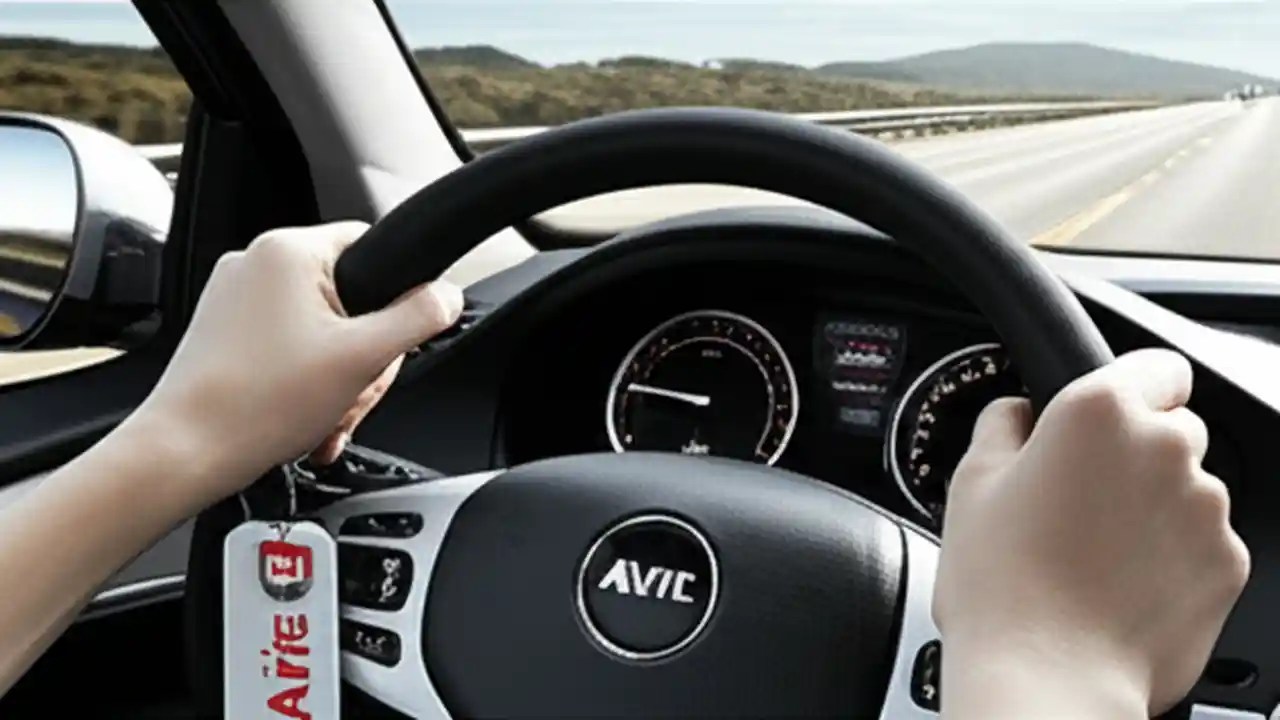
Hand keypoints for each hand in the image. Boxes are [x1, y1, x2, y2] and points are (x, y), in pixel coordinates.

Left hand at [134, 221, 462, 505]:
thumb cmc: (257, 404)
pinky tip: (306, 418)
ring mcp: (235, 299)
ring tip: (326, 414)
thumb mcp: (363, 358)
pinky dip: (306, 384)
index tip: (391, 340)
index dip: (396, 296)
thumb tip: (447, 295)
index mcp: (289, 251)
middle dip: (364, 355)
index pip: (372, 245)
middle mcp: (256, 264)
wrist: (185, 453)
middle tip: (353, 390)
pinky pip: (289, 349)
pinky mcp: (224, 333)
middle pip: (350, 297)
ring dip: (338, 379)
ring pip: (322, 330)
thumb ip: (418, 318)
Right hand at [934, 349, 1249, 717]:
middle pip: (1172, 427)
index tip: (1109, 416)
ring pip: (1189, 487)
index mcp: (1098, 411)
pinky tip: (1122, 581)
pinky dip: (1173, 555)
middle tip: (1081, 496)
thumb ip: (1001, 425)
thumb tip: (1015, 412)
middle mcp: (1164, 447)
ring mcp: (1205, 507)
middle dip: (1136, 452)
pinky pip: (1204, 542)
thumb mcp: (971, 484)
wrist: (1046, 675)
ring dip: (1154, 506)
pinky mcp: (1228, 563)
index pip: (1156, 364)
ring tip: (1096, 550)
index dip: (1131, 387)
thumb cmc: (1002, 585)